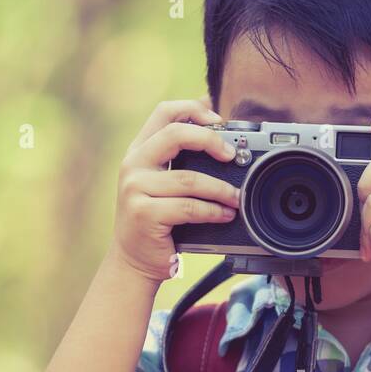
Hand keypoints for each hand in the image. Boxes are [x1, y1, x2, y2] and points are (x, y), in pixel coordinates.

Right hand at [111, 98, 239, 283]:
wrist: (133, 262)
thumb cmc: (156, 223)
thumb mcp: (161, 185)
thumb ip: (180, 161)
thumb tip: (222, 140)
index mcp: (139, 151)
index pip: (164, 112)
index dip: (194, 109)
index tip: (219, 121)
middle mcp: (133, 165)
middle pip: (176, 135)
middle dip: (211, 141)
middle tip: (232, 156)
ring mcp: (135, 189)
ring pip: (189, 178)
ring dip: (221, 189)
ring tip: (237, 198)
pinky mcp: (144, 214)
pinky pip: (189, 207)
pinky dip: (213, 211)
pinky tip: (225, 215)